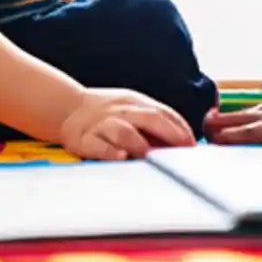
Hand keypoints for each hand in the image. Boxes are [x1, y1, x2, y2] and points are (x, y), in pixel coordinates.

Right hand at [59, 88, 194, 160]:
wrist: (67, 108)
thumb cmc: (108, 114)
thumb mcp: (132, 109)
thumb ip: (154, 122)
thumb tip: (184, 143)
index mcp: (136, 103)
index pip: (164, 113)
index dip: (181, 129)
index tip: (193, 145)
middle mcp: (122, 112)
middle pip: (150, 118)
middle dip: (170, 134)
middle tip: (184, 152)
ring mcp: (103, 125)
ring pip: (123, 132)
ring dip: (141, 143)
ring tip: (153, 156)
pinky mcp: (84, 140)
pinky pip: (98, 146)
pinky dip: (109, 152)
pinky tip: (120, 157)